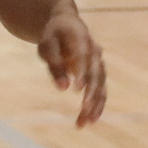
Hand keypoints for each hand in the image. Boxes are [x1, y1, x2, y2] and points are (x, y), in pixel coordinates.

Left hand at [37, 12, 106, 126]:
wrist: (66, 25)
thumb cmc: (53, 35)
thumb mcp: (46, 46)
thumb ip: (54, 65)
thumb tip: (63, 89)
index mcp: (81, 39)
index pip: (83, 57)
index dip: (82, 72)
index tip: (76, 89)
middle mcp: (94, 52)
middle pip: (96, 74)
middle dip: (91, 92)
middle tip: (84, 108)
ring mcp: (98, 63)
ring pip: (100, 86)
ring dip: (95, 104)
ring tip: (85, 122)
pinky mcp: (98, 74)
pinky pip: (100, 91)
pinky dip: (96, 105)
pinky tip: (89, 120)